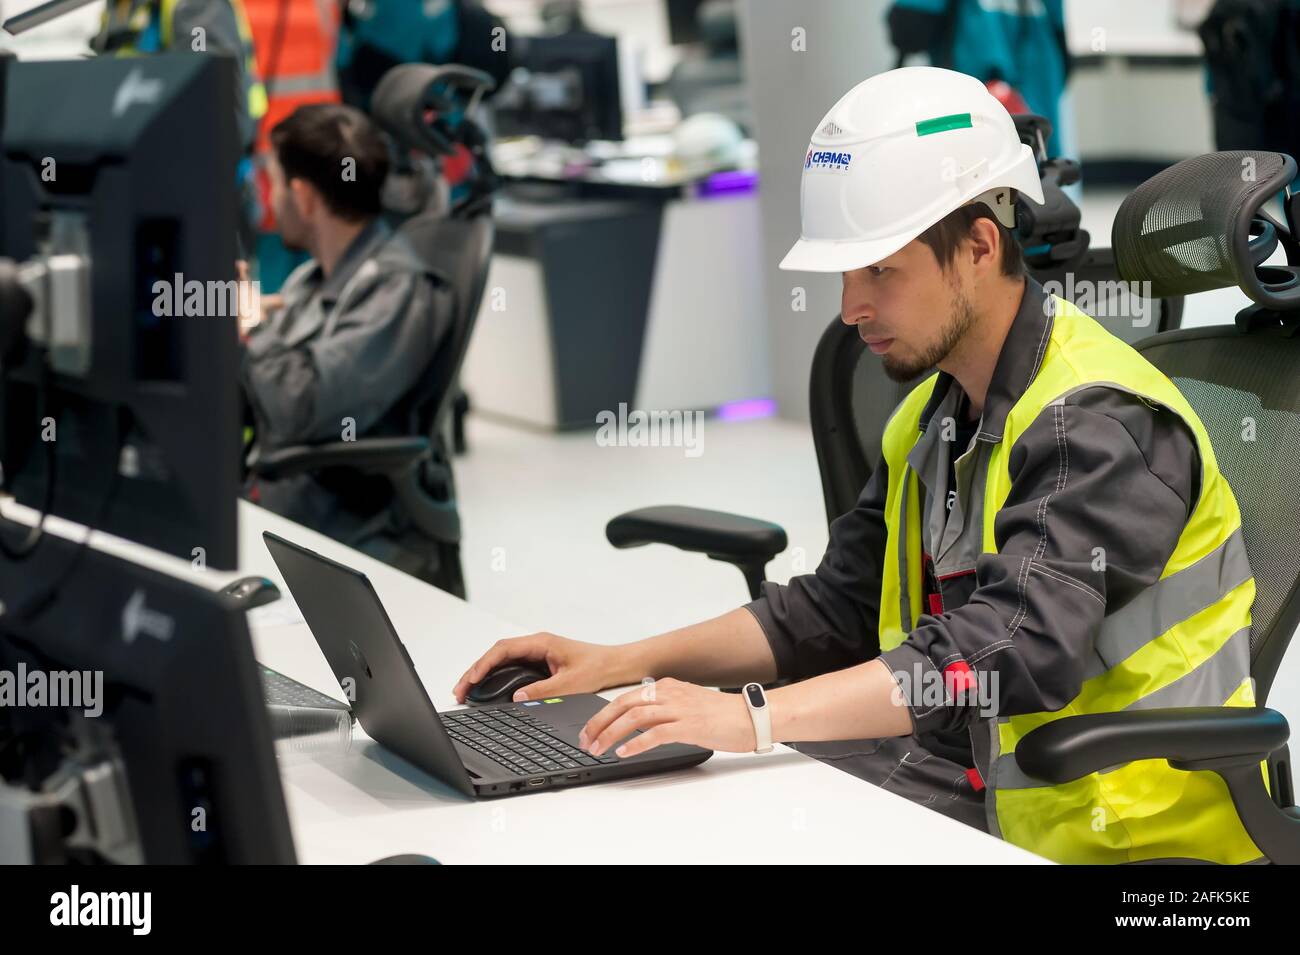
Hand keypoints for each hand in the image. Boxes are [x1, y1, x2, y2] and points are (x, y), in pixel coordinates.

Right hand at [452, 632, 625, 703]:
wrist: (615, 664)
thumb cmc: (598, 667)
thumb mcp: (570, 683)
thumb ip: (542, 691)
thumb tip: (516, 697)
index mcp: (540, 643)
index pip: (503, 650)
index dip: (483, 665)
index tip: (470, 680)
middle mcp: (535, 645)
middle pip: (496, 654)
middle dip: (475, 671)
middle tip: (459, 691)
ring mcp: (536, 653)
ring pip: (501, 660)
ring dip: (483, 674)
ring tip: (466, 692)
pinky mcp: (538, 663)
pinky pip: (510, 667)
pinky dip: (495, 677)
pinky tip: (487, 690)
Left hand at [578, 678, 756, 758]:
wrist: (751, 717)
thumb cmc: (721, 715)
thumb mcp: (685, 705)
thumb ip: (663, 708)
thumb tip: (638, 720)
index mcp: (666, 687)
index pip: (624, 698)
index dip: (602, 715)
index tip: (589, 731)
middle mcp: (669, 694)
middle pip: (623, 704)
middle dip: (599, 723)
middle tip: (586, 741)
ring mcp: (679, 708)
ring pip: (635, 717)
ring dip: (612, 734)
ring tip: (599, 749)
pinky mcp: (689, 726)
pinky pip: (656, 733)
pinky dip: (636, 743)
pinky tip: (624, 753)